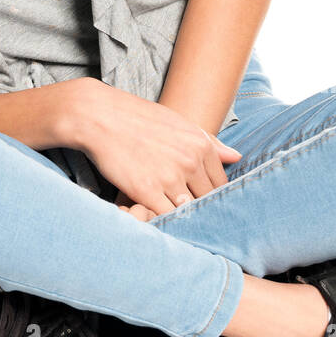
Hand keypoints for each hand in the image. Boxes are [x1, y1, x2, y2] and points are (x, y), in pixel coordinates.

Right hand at [66, 79, 241, 219]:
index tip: (199, 199)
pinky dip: (162, 220)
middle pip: (207, 200)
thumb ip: (209, 142)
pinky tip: (154, 215)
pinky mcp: (147, 192)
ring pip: (188, 211)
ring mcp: (169, 179)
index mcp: (201, 145)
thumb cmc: (138, 118)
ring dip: (181, 216)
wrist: (99, 116)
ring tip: (172, 216)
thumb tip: (236, 157)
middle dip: (199, 208)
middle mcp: (190, 163)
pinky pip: (165, 217)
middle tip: (189, 213)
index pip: (220, 184)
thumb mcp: (178, 122)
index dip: (210, 195)